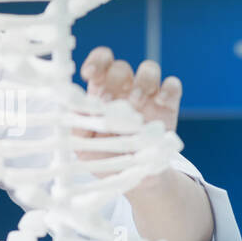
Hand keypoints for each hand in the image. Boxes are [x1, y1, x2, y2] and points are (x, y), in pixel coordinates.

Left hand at [76, 47, 181, 177]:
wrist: (134, 178)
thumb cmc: (104, 156)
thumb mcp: (83, 144)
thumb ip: (76, 124)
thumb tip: (68, 106)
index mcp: (102, 91)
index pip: (101, 62)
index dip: (97, 62)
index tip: (89, 74)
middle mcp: (125, 89)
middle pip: (121, 67)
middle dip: (115, 81)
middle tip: (110, 102)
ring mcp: (148, 95)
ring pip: (149, 68)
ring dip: (143, 81)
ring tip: (136, 103)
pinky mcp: (168, 106)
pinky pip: (173, 85)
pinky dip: (169, 88)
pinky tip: (160, 102)